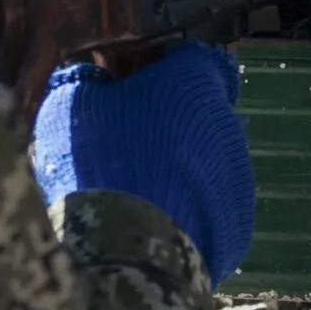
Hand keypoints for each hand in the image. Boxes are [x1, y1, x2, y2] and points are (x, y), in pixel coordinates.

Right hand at [29, 39, 256, 280]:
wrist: (128, 251)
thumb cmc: (98, 163)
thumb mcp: (71, 107)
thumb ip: (87, 82)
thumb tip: (94, 81)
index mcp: (193, 82)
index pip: (187, 58)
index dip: (154, 71)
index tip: (125, 88)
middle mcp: (227, 122)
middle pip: (196, 111)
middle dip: (166, 121)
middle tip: (122, 144)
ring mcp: (239, 174)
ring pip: (205, 159)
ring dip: (178, 167)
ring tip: (136, 192)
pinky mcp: (239, 222)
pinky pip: (209, 204)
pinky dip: (187, 208)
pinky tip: (154, 222)